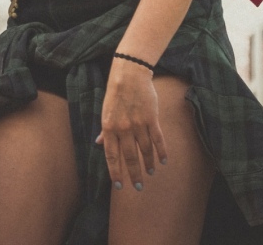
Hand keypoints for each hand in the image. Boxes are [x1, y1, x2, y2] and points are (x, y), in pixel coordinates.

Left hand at [96, 55, 166, 192]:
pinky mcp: (152, 119)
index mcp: (109, 128)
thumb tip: (99, 144)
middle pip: (129, 157)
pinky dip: (161, 152)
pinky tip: (163, 161)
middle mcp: (123, 129)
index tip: (119, 185)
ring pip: (144, 150)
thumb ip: (105, 130)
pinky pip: (157, 140)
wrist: (129, 76)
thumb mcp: (105, 111)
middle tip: (138, 187)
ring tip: (150, 173)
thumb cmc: (115, 94)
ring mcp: (138, 124)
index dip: (115, 172)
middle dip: (134, 174)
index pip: (112, 156)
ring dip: (148, 164)